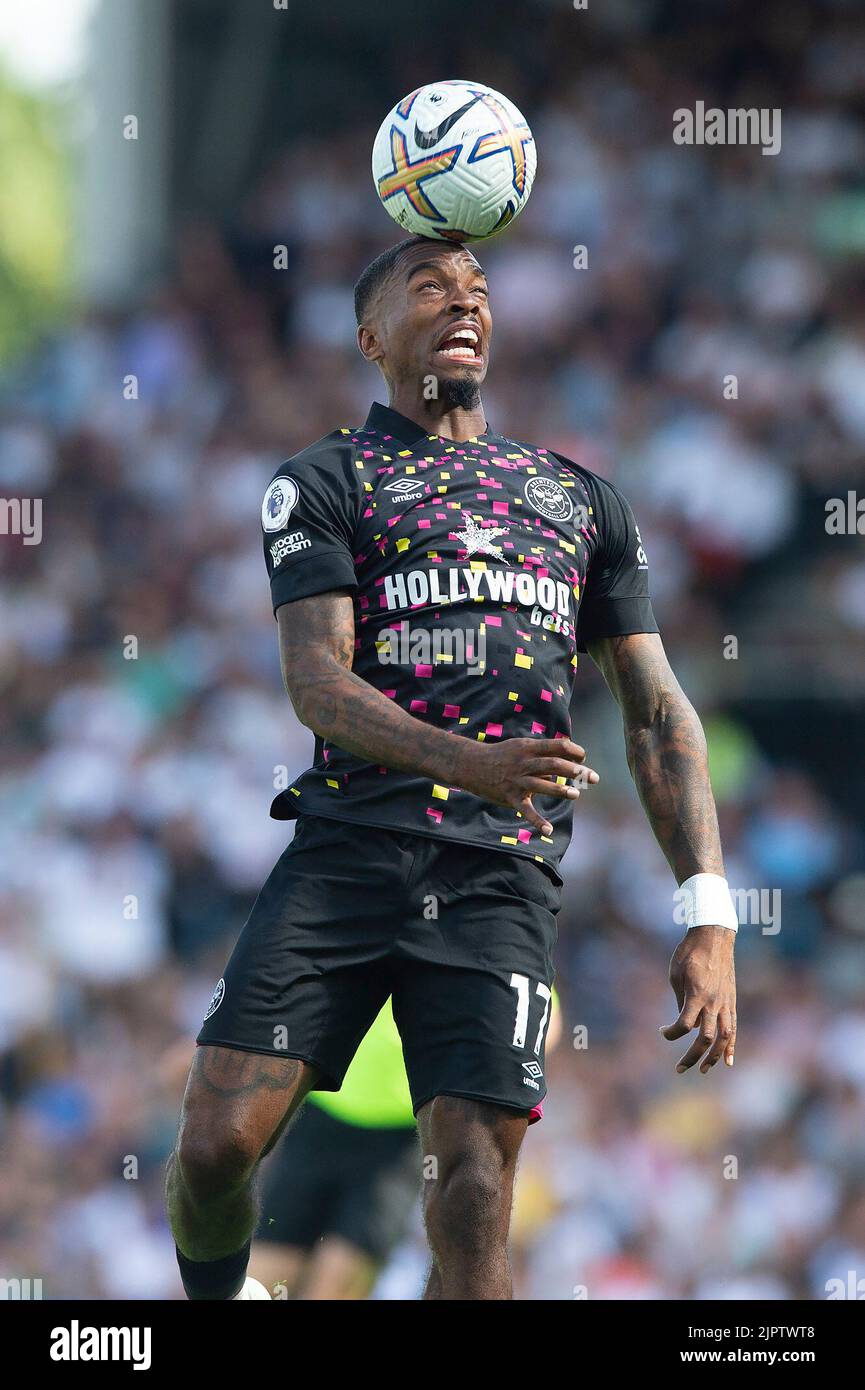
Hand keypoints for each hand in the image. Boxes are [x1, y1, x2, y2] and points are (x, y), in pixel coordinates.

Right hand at [453, 737, 598, 834]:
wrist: (471, 764)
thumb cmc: (501, 755)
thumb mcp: (520, 746)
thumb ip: (542, 752)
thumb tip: (566, 757)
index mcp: (529, 747)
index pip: (558, 746)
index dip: (574, 751)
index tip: (582, 758)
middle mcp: (524, 763)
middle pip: (554, 764)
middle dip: (576, 771)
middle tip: (594, 778)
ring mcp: (517, 780)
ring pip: (542, 785)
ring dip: (561, 791)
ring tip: (576, 795)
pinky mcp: (510, 797)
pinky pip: (525, 810)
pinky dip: (537, 821)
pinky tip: (548, 830)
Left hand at [660, 926, 736, 1073]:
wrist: (714, 936)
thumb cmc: (689, 952)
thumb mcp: (675, 974)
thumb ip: (681, 1001)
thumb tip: (686, 1022)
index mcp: (697, 994)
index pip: (684, 1025)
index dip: (671, 1033)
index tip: (662, 1031)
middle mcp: (714, 1002)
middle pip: (705, 1039)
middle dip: (691, 1057)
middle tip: (679, 1069)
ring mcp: (725, 1003)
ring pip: (723, 1038)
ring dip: (713, 1057)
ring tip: (703, 1070)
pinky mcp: (732, 1001)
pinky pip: (733, 1028)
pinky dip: (731, 1046)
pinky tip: (728, 1061)